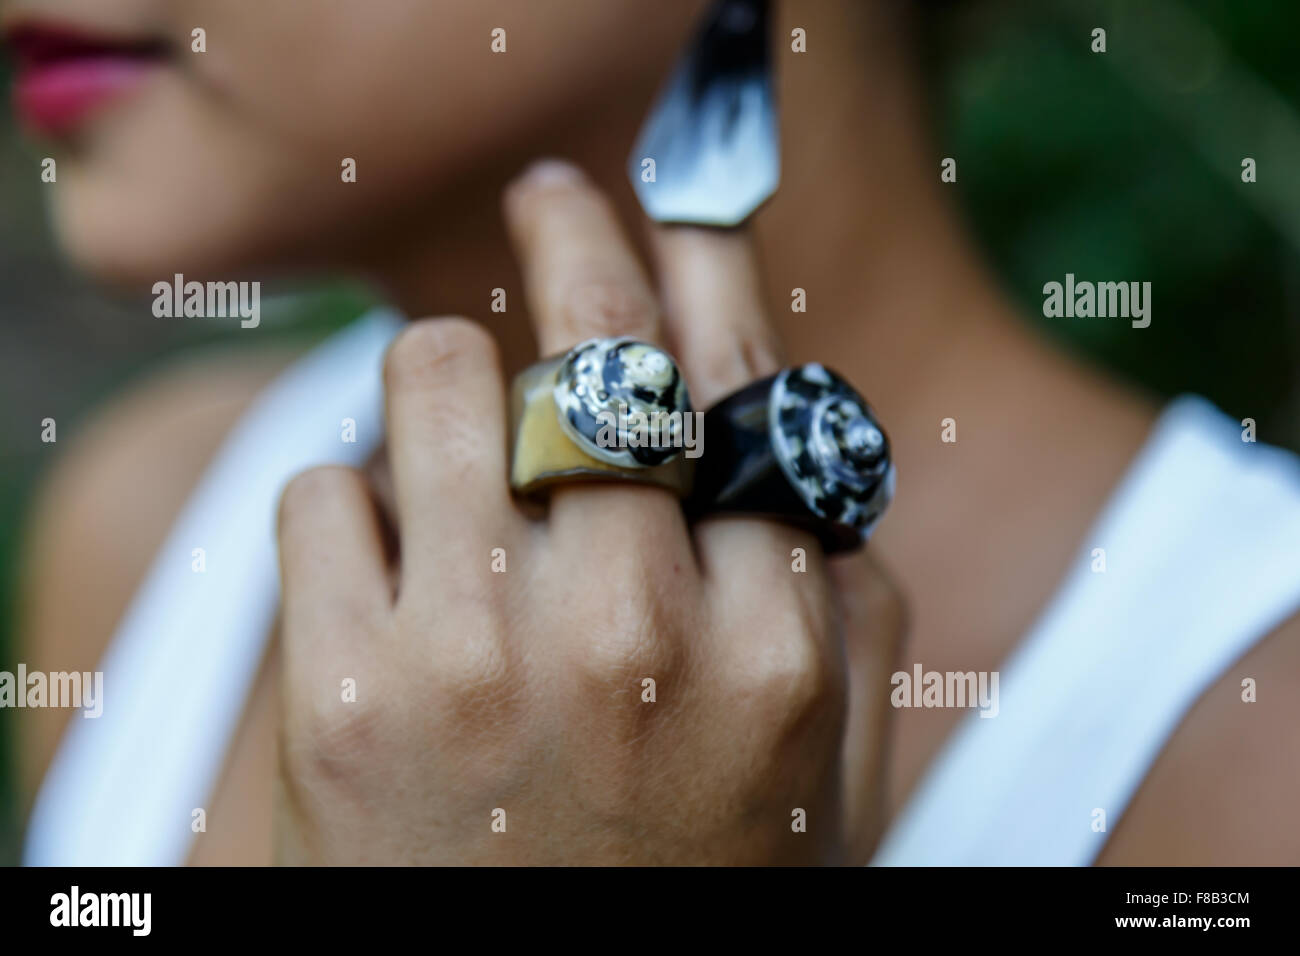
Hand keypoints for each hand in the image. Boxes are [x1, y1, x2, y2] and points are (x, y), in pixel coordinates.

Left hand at [274, 160, 904, 864]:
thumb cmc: (680, 895)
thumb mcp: (828, 792)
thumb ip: (855, 628)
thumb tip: (819, 481)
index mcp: (773, 648)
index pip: (738, 388)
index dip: (704, 269)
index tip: (673, 207)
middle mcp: (638, 633)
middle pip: (596, 352)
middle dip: (574, 245)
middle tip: (553, 199)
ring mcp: (484, 657)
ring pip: (447, 376)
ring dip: (451, 377)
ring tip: (456, 409)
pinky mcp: (347, 691)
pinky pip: (323, 488)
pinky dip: (346, 499)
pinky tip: (381, 560)